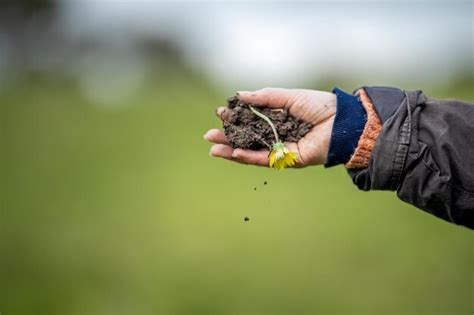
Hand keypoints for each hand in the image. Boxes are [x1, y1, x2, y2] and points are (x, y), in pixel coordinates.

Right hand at [204, 88, 335, 166]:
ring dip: (232, 150)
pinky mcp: (288, 160)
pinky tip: (235, 153)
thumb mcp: (287, 96)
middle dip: (227, 137)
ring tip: (213, 148)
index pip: (249, 120)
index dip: (234, 118)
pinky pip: (265, 160)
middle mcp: (277, 134)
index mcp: (276, 118)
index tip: (220, 113)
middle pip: (246, 138)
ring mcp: (281, 148)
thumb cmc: (319, 105)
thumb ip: (264, 97)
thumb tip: (239, 95)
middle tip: (209, 134)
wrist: (342, 122)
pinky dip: (249, 157)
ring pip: (252, 151)